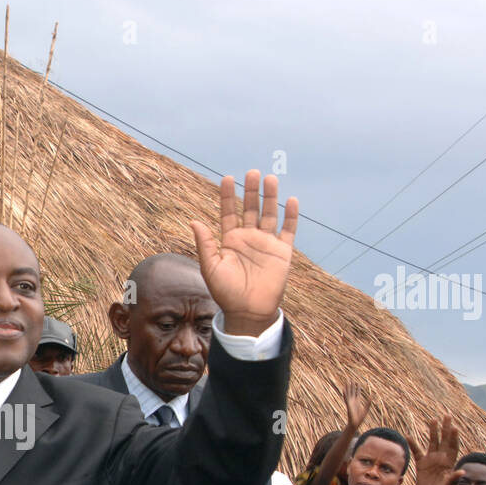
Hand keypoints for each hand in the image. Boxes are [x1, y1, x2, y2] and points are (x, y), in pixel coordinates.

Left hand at [190, 170, 297, 334]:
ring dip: (270, 197)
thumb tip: (194, 221)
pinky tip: (291, 201)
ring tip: (270, 179)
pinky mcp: (282, 252)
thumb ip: (205, 244)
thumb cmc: (226, 293)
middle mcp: (248, 238)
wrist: (248, 312)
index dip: (227, 196)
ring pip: (269, 214)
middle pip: (250, 209)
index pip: (228, 212)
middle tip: (252, 173)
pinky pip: (288, 231)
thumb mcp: (211, 268)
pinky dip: (291, 216)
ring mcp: (266, 243)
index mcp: (230, 240)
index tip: (227, 178)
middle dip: (251, 191)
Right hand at [343, 382, 371, 429]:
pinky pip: (346, 398)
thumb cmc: (360, 418)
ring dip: (348, 387)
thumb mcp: (366, 410)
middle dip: (352, 385)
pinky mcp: (348, 405)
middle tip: (351, 379)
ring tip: (347, 381)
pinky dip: (345, 393)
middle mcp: (353, 401)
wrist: (355, 423)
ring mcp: (350, 402)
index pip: (357, 393)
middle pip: (352, 391)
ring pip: (348, 393)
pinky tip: (344, 389)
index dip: (357, 388)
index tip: (357, 383)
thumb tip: (371, 397)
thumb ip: (368, 404)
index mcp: (357, 402)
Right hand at [412, 415, 463, 484]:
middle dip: (445, 428)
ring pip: (432, 442)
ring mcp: (431, 460)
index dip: (453, 437)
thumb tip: (462, 472)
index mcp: (449, 463)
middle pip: (444, 440)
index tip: (454, 427)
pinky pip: (416, 452)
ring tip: (433, 420)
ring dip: (433, 431)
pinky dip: (413, 444)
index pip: (452, 447)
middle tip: (447, 415)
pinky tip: (408, 436)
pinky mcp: (422, 464)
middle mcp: (441, 458)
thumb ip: (454, 479)